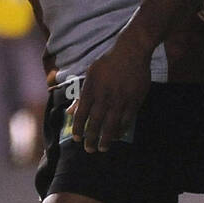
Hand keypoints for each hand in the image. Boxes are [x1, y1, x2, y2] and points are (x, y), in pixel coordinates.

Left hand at [70, 37, 151, 153]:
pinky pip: (127, 120)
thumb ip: (80, 96)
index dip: (78, 129)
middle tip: (89, 150)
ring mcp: (120, 100)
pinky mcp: (134, 100)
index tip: (76, 139)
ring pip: (111, 125)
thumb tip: (69, 112)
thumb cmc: (108, 63)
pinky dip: (121, 130)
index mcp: (91, 90)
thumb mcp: (90, 75)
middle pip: (95, 123)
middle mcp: (104, 97)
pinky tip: (118, 136)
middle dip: (91, 139)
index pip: (81, 115)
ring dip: (106, 139)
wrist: (131, 52)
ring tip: (103, 148)